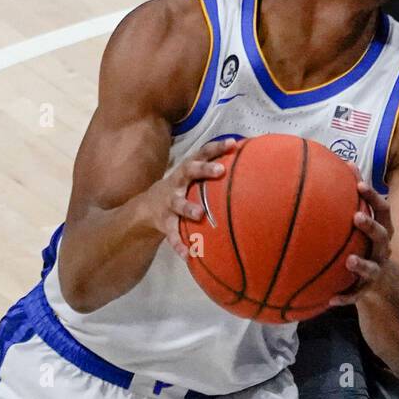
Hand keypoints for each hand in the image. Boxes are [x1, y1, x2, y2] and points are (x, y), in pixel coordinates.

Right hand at [153, 137, 236, 258]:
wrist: (148, 206)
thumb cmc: (184, 188)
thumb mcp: (194, 176)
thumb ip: (216, 168)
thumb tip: (249, 160)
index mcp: (187, 169)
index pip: (202, 153)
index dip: (217, 147)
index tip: (233, 144)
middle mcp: (178, 183)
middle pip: (189, 172)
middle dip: (204, 170)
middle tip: (220, 170)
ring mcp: (170, 203)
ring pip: (178, 204)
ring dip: (188, 208)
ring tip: (199, 214)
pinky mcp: (165, 222)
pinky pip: (172, 234)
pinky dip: (179, 244)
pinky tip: (188, 255)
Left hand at [328, 176, 392, 306]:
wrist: (386, 285)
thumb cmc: (368, 244)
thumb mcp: (366, 223)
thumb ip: (357, 198)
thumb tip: (344, 164)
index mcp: (383, 230)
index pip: (384, 210)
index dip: (373, 197)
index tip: (359, 185)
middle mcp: (383, 249)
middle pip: (382, 236)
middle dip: (371, 226)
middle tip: (356, 217)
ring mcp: (378, 269)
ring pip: (373, 267)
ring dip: (362, 264)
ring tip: (349, 261)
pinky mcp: (367, 290)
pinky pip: (356, 295)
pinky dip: (345, 297)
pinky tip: (330, 300)